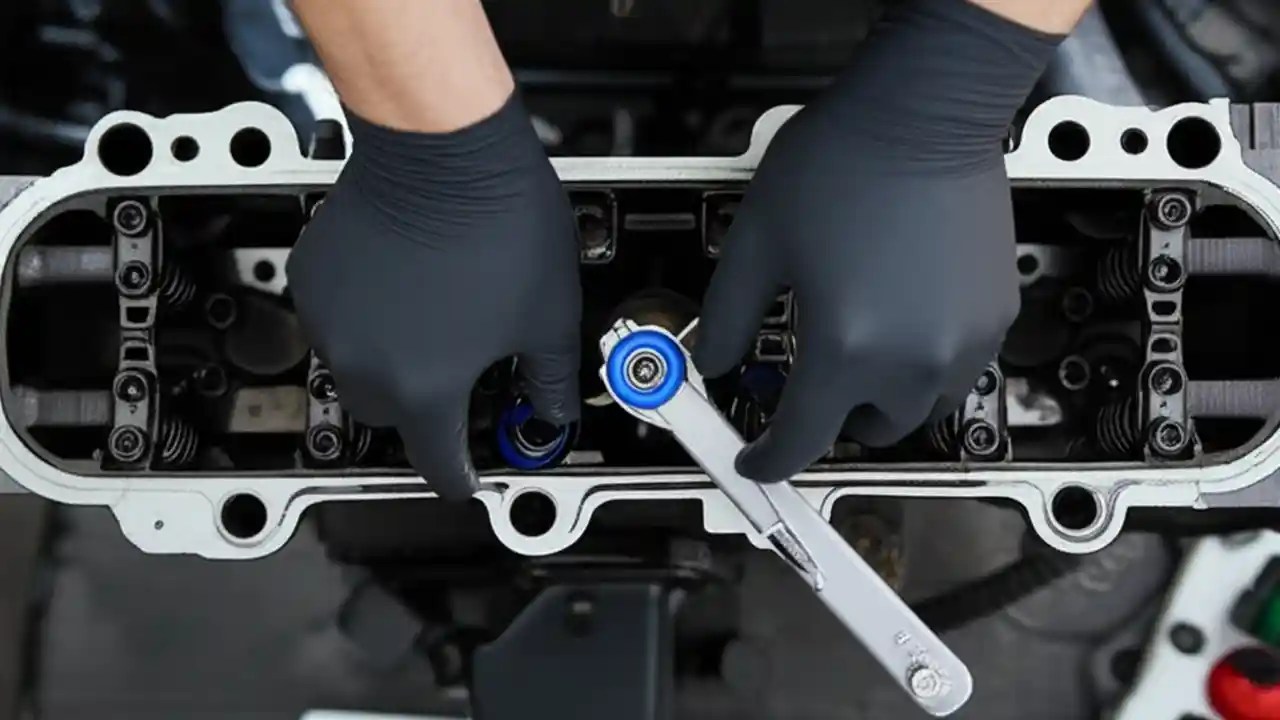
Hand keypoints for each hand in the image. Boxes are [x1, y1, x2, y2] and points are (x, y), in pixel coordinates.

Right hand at [287, 95, 580, 498]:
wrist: (443, 148)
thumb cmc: (495, 223)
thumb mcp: (549, 318)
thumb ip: (552, 383)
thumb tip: (555, 414)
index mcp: (425, 389)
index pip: (437, 465)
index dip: (459, 476)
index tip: (465, 477)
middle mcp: (367, 365)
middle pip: (392, 418)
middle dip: (426, 407)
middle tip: (459, 373)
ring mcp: (332, 323)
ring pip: (358, 370)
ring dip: (391, 360)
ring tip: (434, 317)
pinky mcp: (314, 281)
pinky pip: (337, 321)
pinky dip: (366, 317)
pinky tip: (404, 286)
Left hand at [695, 0, 1061, 481]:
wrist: (925, 110)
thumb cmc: (843, 163)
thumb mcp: (756, 243)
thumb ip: (724, 317)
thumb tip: (711, 362)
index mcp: (843, 348)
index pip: (800, 441)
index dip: (768, 460)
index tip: (755, 460)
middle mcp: (911, 359)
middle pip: (867, 430)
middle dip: (830, 419)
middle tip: (806, 384)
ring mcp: (962, 341)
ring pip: (919, 408)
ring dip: (882, 398)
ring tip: (858, 349)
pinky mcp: (994, 315)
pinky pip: (957, 369)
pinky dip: (925, 365)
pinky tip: (901, 319)